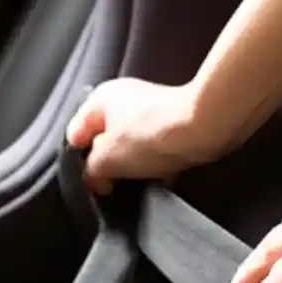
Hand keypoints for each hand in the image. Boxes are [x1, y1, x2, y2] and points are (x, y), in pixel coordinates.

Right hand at [65, 78, 231, 193]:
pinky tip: (162, 175)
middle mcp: (122, 97)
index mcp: (99, 98)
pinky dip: (156, 161)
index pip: (75, 135)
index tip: (93, 182)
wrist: (206, 126)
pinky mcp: (173, 119)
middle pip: (104, 140)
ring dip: (134, 165)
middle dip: (109, 165)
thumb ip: (91, 172)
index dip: (79, 162)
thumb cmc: (150, 137)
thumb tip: (95, 179)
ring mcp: (149, 107)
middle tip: (115, 185)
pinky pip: (155, 146)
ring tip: (141, 181)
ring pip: (130, 145)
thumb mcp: (107, 160)